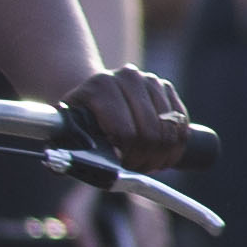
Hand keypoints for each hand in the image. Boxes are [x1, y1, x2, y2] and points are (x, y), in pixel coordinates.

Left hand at [61, 65, 194, 175]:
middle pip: (150, 131)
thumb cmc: (77, 120)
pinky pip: (182, 122)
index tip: (122, 167)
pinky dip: (178, 144)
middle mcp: (127, 78)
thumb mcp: (66, 132)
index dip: (127, 157)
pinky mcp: (166, 88)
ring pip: (170, 128)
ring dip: (164, 154)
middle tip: (138, 169)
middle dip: (147, 158)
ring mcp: (150, 80)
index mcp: (100, 87)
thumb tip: (65, 166)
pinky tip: (166, 156)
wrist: (91, 97)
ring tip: (150, 165)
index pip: (125, 132)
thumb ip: (65, 149)